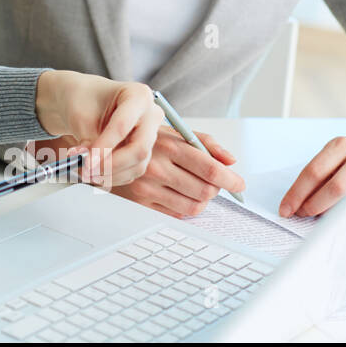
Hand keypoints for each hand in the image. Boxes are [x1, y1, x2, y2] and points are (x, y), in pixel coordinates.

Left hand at [34, 71, 161, 187]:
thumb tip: (91, 165)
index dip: (104, 146)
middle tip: (88, 170)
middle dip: (111, 164)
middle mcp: (150, 115)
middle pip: (139, 148)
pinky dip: (113, 175)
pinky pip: (133, 170)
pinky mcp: (143, 150)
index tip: (87, 161)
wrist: (82, 99)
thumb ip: (89, 140)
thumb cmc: (82, 98)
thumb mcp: (80, 116)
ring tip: (86, 171)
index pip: (123, 126)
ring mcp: (149, 134)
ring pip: (137, 164)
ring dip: (110, 173)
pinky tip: (96, 172)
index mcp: (138, 95)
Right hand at [111, 126, 244, 218]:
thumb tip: (231, 161)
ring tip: (195, 188)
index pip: (209, 168)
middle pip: (205, 191)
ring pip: (194, 206)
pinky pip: (177, 214)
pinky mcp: (139, 203)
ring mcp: (145, 187)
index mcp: (167, 145)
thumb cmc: (146, 139)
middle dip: (217, 189)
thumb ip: (206, 143)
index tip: (239, 184)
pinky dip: (185, 207)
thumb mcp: (174, 131)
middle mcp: (155, 167)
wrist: (106, 149)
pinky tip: (177, 194)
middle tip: (214, 183)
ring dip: (202, 200)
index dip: (230, 180)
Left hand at [280, 129, 345, 217]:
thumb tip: (298, 204)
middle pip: (333, 186)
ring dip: (330, 211)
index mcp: (338, 146)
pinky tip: (338, 216)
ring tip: (317, 216)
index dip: (296, 194)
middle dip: (313, 205)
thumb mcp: (336, 156)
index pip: (312, 172)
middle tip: (300, 215)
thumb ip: (321, 175)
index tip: (285, 210)